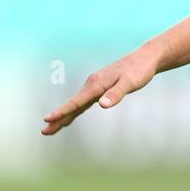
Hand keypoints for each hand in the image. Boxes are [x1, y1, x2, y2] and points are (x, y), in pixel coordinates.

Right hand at [40, 41, 164, 134]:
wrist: (145, 59)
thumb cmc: (139, 71)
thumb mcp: (131, 83)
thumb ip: (116, 93)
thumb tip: (102, 105)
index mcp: (97, 84)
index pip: (76, 102)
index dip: (62, 112)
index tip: (47, 119)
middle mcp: (92, 85)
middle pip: (72, 105)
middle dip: (58, 118)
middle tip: (44, 132)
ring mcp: (95, 86)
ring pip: (76, 104)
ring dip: (64, 116)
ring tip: (52, 128)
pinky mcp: (100, 87)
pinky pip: (84, 102)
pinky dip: (75, 110)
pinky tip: (71, 116)